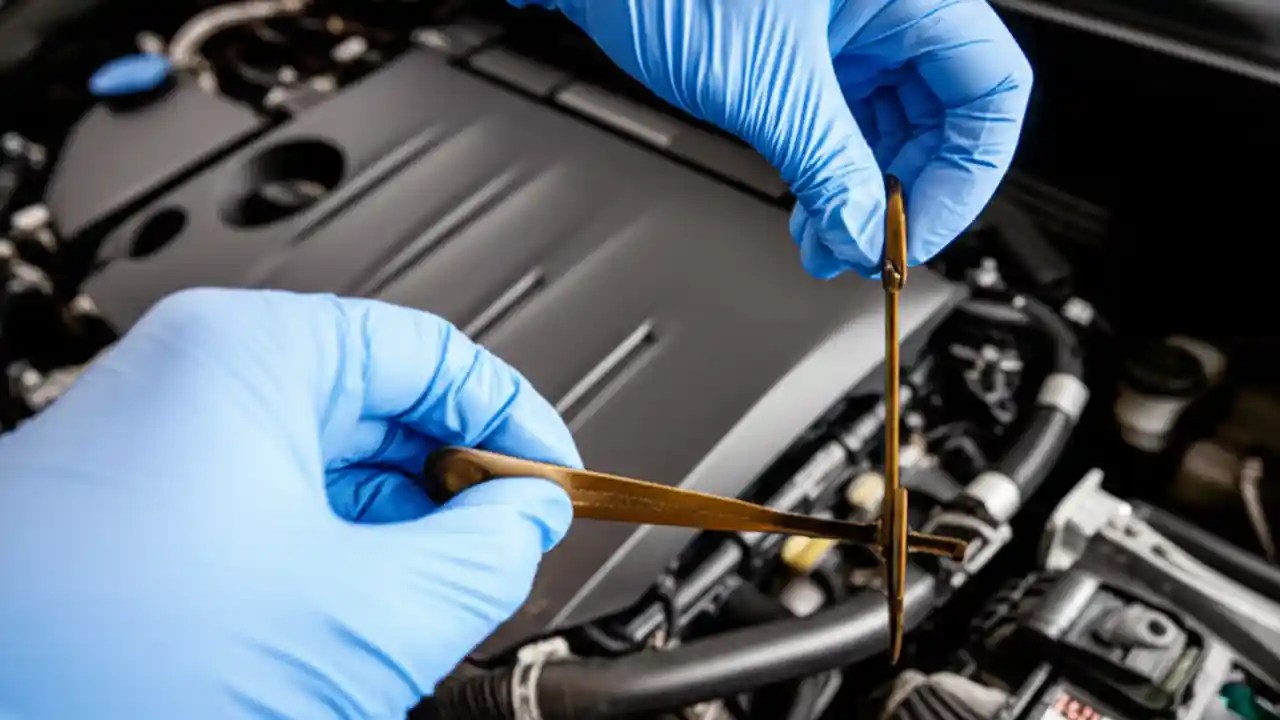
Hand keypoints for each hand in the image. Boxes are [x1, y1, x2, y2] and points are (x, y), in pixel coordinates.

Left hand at [0, 289, 578, 717]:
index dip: (515, 420)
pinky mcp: (137, 514)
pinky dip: (330, 553)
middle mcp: (192, 382)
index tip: (555, 480)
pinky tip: (355, 613)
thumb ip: (486, 554)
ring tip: (432, 596)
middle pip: (378, 404)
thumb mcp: (369, 613)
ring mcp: (157, 447)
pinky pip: (268, 507)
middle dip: (455, 483)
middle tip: (506, 546)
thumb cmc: (118, 668)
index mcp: (248, 356)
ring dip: (395, 527)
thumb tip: (527, 522)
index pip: (431, 353)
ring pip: (324, 463)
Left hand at [515, 0, 1032, 277]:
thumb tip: (863, 235)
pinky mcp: (807, 47)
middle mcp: (888, 3)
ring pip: (893, 122)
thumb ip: (829, 167)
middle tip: (868, 249)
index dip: (966, 174)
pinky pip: (845, 117)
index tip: (917, 234)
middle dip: (908, 191)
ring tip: (830, 241)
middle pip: (946, 112)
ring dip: (865, 191)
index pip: (992, 89)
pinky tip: (814, 210)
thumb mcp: (767, 86)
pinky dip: (832, 168)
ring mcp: (848, 24)